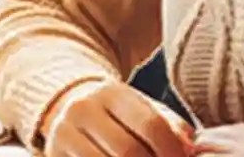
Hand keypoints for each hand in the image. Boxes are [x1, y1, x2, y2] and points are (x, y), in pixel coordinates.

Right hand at [43, 80, 193, 156]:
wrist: (68, 110)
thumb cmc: (118, 116)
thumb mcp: (144, 110)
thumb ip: (172, 127)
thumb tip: (189, 149)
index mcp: (111, 93)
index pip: (151, 126)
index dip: (173, 152)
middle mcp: (83, 109)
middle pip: (129, 152)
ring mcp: (64, 134)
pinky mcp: (54, 154)